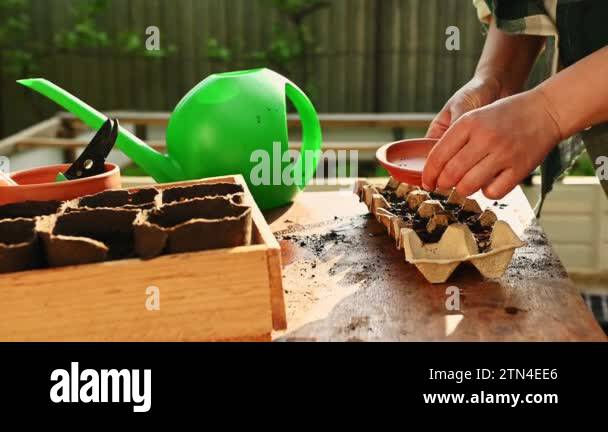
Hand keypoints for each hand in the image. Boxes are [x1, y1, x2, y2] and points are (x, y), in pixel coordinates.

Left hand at [422, 88, 562, 198]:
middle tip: (443, 186)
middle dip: (442, 184)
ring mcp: (503, 154)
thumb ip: (455, 139)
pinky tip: (488, 184)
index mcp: (469, 123)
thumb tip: (434, 167)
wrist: (546, 110)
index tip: (427, 182)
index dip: (428, 174)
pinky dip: (486, 193)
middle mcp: (485, 138)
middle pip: (450, 174)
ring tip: (465, 185)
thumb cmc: (506, 115)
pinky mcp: (520, 168)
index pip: (437, 156)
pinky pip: (493, 193)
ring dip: (462, 190)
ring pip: (468, 186)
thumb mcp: (475, 116)